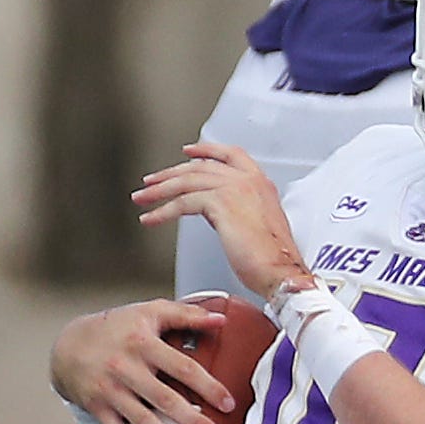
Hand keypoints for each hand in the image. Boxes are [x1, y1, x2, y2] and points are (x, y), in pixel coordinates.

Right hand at [50, 299, 235, 423]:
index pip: (182, 367)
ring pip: (143, 420)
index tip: (228, 404)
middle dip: (193, 421)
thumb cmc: (115, 327)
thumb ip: (186, 314)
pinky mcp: (98, 408)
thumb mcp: (149, 311)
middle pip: (165, 398)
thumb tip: (221, 319)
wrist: (68, 344)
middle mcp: (126, 368)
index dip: (207, 386)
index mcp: (143, 343)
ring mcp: (111, 390)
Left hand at [131, 143, 309, 303]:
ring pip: (187, 181)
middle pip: (200, 167)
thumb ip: (240, 211)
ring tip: (142, 199)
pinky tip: (151, 219)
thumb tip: (219, 214)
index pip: (229, 154)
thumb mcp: (259, 225)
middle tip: (151, 182)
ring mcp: (235, 188)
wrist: (282, 272)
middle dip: (170, 174)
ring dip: (159, 190)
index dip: (206, 151)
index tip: (188, 152)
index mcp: (260, 183)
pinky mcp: (220, 204)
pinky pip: (183, 202)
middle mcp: (248, 180)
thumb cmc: (274, 260)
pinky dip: (162, 211)